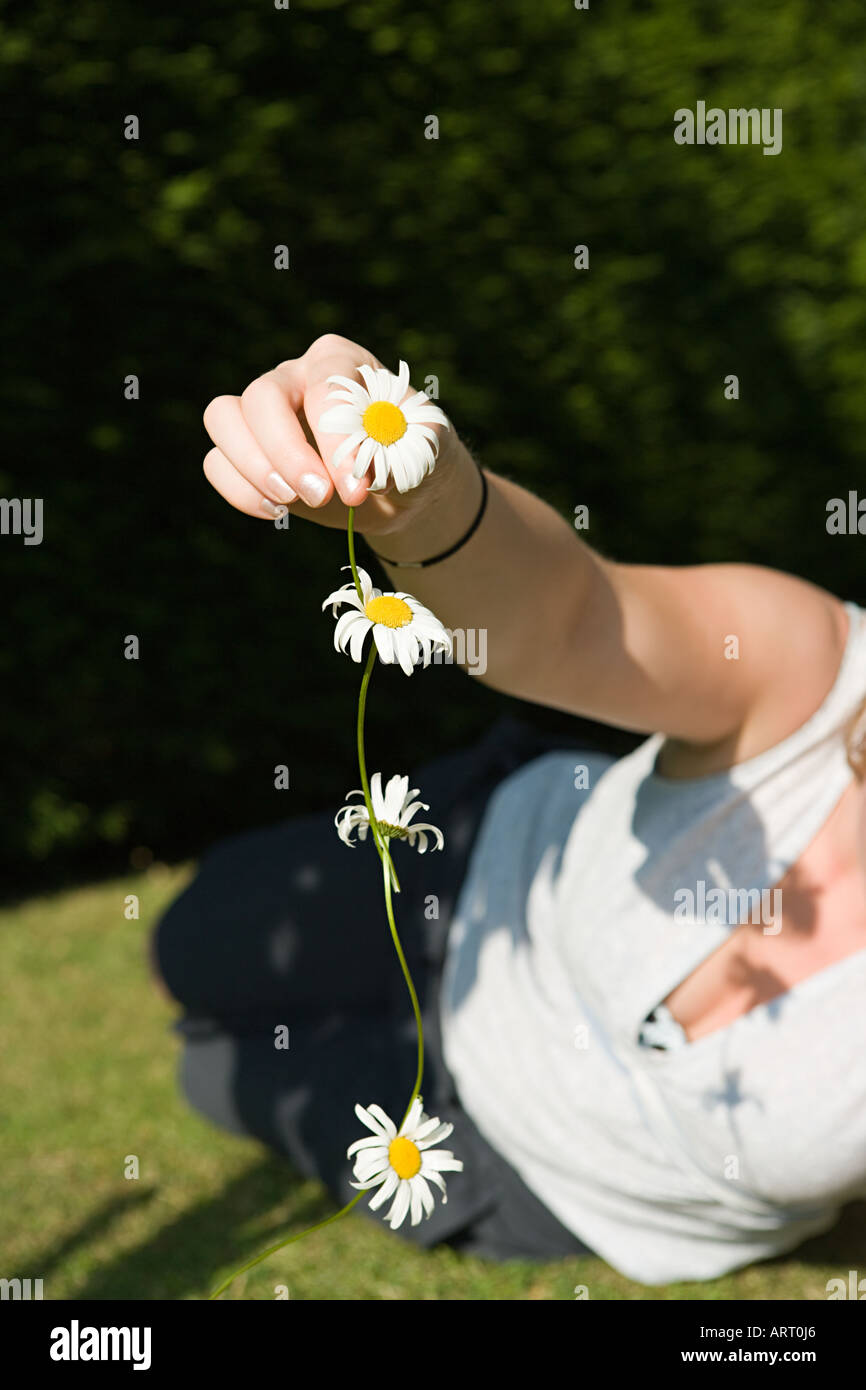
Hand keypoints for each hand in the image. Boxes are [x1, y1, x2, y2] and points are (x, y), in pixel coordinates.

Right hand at [201, 333, 458, 537]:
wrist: (398, 491)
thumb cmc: (412, 457)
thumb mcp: (425, 449)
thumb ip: (404, 447)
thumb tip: (365, 463)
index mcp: (338, 361)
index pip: (324, 387)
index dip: (334, 441)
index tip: (356, 490)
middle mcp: (293, 376)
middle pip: (262, 397)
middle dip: (286, 453)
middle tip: (318, 496)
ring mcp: (263, 412)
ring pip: (223, 419)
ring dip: (253, 468)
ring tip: (292, 503)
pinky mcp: (246, 451)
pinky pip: (216, 462)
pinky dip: (240, 492)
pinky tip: (279, 512)